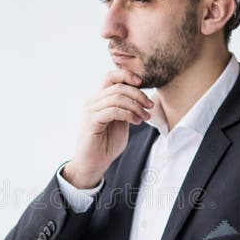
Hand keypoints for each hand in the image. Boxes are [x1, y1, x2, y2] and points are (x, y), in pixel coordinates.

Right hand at [62, 70, 153, 188]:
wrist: (94, 164)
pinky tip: (137, 122)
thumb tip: (139, 97)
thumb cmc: (106, 145)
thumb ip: (126, 108)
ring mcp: (90, 110)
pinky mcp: (91, 121)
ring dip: (136, 106)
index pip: (110, 76)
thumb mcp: (120, 122)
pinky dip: (129, 114)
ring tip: (144, 117)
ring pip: (117, 97)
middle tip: (150, 106)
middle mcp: (92, 101)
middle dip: (138, 94)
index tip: (142, 83)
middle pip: (118, 86)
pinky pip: (113, 111)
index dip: (126, 75)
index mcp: (98, 99)